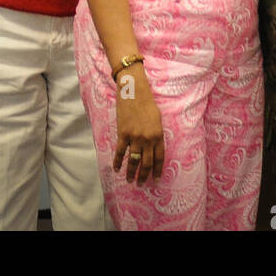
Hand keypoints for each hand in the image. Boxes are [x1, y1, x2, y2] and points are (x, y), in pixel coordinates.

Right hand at [113, 68, 164, 183]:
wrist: (134, 92)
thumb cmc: (147, 103)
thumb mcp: (157, 119)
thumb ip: (156, 134)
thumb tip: (153, 147)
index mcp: (158, 135)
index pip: (159, 157)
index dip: (157, 170)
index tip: (156, 179)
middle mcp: (147, 138)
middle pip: (146, 162)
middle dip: (144, 175)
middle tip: (141, 184)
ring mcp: (135, 137)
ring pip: (133, 160)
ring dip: (131, 172)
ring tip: (130, 181)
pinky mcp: (123, 134)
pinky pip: (120, 152)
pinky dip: (117, 161)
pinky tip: (116, 169)